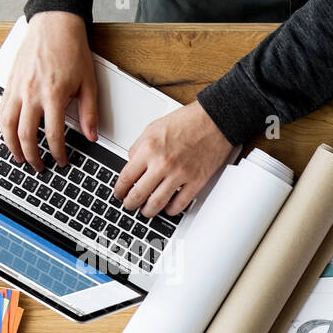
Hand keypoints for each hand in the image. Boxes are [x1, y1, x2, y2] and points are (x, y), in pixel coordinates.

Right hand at [0, 11, 99, 171]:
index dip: (58, 153)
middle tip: (39, 166)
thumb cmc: (72, 51)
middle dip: (32, 156)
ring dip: (12, 145)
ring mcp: (17, 87)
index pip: (53, 135)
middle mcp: (31, 93)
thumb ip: (89, 113)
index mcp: (53, 95)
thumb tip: (91, 136)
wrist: (54, 25)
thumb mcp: (89, 84)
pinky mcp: (9, 81)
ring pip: (7, 124)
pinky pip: (1, 109)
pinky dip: (3, 126)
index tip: (62, 161)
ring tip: (20, 157)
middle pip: (25, 134)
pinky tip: (9, 134)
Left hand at [113, 101, 232, 216]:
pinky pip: (180, 204)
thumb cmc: (187, 122)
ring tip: (146, 211)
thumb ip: (139, 146)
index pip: (126, 177)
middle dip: (130, 204)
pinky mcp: (196, 181)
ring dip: (148, 211)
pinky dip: (171, 210)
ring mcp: (180, 174)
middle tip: (129, 205)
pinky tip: (168, 208)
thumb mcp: (153, 128)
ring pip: (157, 203)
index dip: (119, 190)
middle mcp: (163, 163)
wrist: (214, 121)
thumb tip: (132, 162)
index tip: (118, 194)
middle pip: (139, 194)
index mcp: (149, 149)